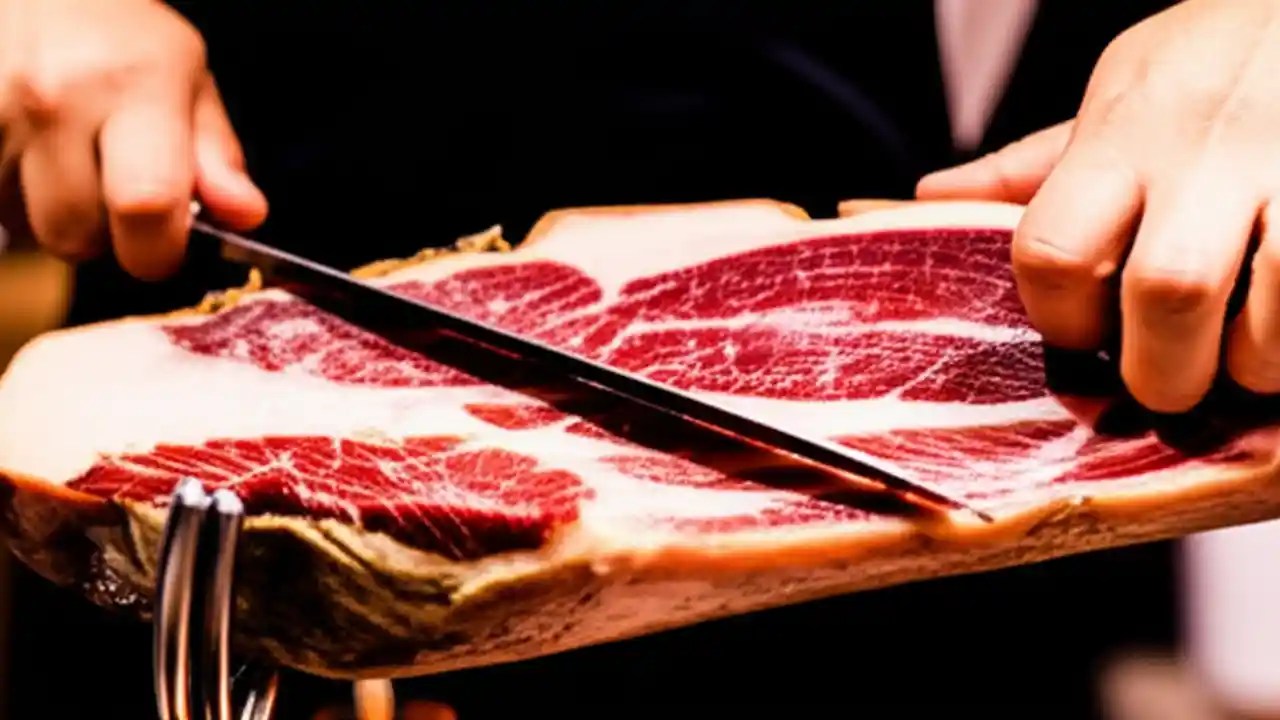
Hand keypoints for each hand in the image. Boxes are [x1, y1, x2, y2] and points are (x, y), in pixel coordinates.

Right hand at [0, 0, 266, 279]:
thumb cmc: (118, 38)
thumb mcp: (187, 79)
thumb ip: (217, 155)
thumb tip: (244, 214)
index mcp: (133, 87)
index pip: (146, 205)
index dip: (158, 250)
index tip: (162, 247)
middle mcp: (56, 99)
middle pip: (76, 235)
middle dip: (101, 235)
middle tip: (109, 187)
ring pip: (26, 228)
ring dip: (50, 215)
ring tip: (66, 163)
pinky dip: (13, 196)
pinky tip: (31, 160)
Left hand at [916, 0, 1279, 413]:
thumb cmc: (1217, 61)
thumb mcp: (1121, 89)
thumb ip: (1039, 165)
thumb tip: (931, 198)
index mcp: (1124, 135)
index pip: (1054, 251)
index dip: (1060, 318)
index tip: (1082, 331)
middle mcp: (1208, 153)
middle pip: (1167, 295)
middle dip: (1162, 370)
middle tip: (1166, 373)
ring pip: (1267, 327)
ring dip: (1252, 367)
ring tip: (1246, 353)